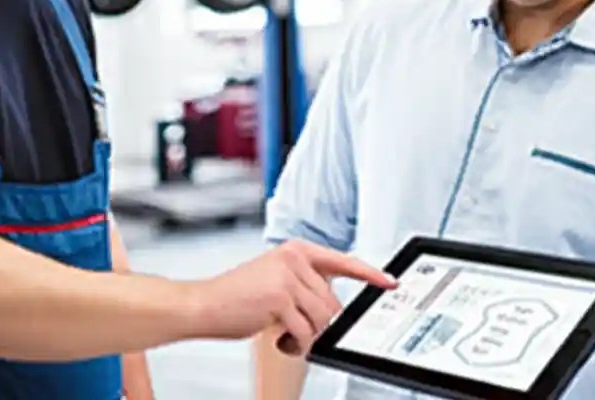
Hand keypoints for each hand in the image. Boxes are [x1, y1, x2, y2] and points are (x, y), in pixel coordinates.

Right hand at [191, 240, 396, 353]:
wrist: (204, 305)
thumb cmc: (237, 297)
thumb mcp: (275, 279)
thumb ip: (303, 283)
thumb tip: (333, 307)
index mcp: (296, 250)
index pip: (343, 261)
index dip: (369, 274)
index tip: (390, 282)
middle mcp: (294, 258)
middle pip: (332, 301)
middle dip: (318, 322)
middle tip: (295, 327)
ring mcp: (287, 277)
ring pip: (322, 318)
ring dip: (307, 334)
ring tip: (285, 332)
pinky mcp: (280, 299)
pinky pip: (306, 331)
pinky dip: (297, 343)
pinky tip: (281, 340)